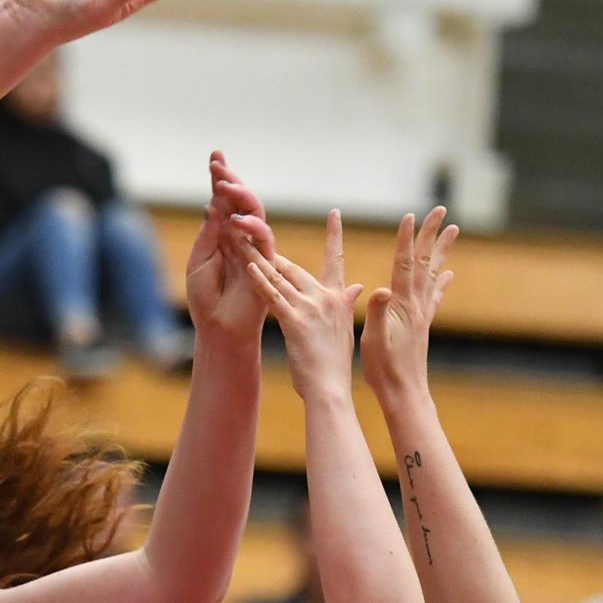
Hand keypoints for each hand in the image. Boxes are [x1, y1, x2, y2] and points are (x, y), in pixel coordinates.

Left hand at [184, 152, 275, 338]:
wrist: (219, 326)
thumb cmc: (206, 297)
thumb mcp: (199, 261)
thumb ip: (209, 234)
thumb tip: (214, 205)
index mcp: (222, 234)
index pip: (223, 201)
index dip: (221, 178)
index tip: (215, 155)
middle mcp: (240, 236)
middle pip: (241, 201)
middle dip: (231, 180)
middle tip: (218, 166)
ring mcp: (254, 247)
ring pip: (256, 213)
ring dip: (241, 197)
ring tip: (224, 186)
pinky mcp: (267, 261)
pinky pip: (264, 238)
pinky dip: (251, 227)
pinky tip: (235, 221)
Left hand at [242, 212, 361, 400]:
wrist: (331, 389)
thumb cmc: (335, 366)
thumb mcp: (345, 329)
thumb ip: (347, 304)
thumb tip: (360, 287)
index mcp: (337, 299)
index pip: (336, 261)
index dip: (335, 235)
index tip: (335, 213)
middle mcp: (325, 298)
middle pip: (295, 267)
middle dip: (272, 249)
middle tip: (255, 231)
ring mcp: (310, 308)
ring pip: (280, 277)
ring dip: (258, 258)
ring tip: (242, 241)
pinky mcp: (295, 321)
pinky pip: (273, 296)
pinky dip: (259, 280)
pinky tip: (246, 266)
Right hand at [360, 208, 458, 401]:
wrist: (405, 392)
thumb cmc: (384, 368)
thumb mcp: (373, 339)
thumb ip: (376, 312)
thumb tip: (381, 289)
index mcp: (402, 304)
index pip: (404, 263)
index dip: (406, 239)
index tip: (410, 216)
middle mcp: (417, 304)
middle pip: (425, 260)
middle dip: (431, 233)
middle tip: (440, 209)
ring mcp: (423, 312)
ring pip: (433, 271)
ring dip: (441, 249)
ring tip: (453, 229)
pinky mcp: (424, 323)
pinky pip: (435, 294)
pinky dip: (442, 280)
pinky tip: (448, 273)